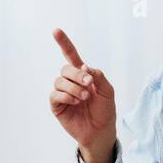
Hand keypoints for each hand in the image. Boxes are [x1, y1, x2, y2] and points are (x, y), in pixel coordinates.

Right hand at [49, 28, 116, 162]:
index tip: (56, 31)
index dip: (63, 43)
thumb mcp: (108, 91)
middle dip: (77, 74)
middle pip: (65, 69)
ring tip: (84, 98)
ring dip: (73, 88)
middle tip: (88, 84)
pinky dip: (66, 96)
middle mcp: (70, 82)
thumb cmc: (105, 111)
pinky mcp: (57, 106)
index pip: (71, 56)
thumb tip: (84, 66)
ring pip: (60, 81)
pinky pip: (55, 95)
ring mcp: (63, 94)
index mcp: (82, 75)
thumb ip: (98, 75)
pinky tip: (75, 102)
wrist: (101, 132)